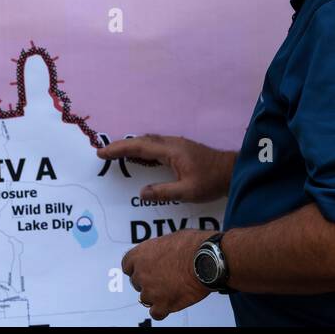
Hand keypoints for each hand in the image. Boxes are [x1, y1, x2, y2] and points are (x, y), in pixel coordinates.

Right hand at [96, 134, 234, 202]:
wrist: (232, 171)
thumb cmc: (212, 181)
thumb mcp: (187, 191)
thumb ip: (164, 191)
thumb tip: (141, 192)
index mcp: (171, 150)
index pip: (140, 147)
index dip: (119, 149)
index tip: (102, 153)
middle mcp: (172, 143)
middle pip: (142, 141)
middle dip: (121, 145)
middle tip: (103, 153)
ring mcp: (177, 144)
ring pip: (149, 141)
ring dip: (131, 145)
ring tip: (115, 153)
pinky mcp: (181, 149)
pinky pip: (155, 145)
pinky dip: (142, 148)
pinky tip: (138, 156)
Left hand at [121, 229, 210, 320]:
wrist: (207, 258)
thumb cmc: (193, 245)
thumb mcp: (171, 238)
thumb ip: (159, 249)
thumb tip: (162, 252)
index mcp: (140, 254)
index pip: (127, 265)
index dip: (137, 267)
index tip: (143, 268)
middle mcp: (142, 273)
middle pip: (137, 282)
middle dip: (149, 281)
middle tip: (163, 278)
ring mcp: (151, 290)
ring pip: (145, 298)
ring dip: (156, 295)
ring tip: (171, 289)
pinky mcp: (163, 304)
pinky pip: (156, 313)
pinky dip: (162, 310)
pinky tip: (170, 303)